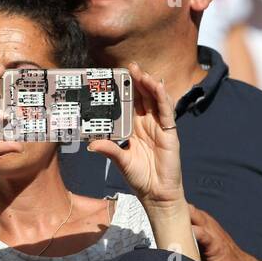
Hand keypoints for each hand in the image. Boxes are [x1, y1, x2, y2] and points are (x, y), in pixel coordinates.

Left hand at [88, 62, 183, 208]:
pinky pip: (166, 112)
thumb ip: (109, 149)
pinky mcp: (170, 132)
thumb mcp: (121, 161)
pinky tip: (157, 87)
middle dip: (137, 82)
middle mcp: (147, 124)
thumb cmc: (140, 177)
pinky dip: (163, 98)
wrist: (157, 194)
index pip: (129, 105)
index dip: (125, 91)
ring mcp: (159, 127)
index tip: (116, 77)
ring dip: (149, 86)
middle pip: (143, 98)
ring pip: (155, 101)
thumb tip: (91, 144)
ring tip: (141, 73)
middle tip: (129, 66)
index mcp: (134, 128)